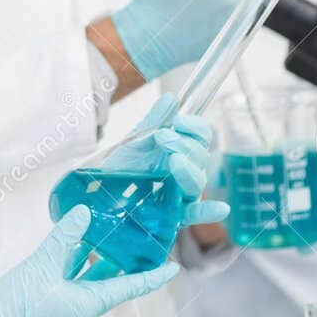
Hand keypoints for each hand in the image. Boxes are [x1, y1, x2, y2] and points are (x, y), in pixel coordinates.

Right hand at [0, 207, 180, 316]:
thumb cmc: (18, 303)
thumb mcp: (43, 263)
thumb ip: (65, 236)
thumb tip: (84, 213)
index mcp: (87, 304)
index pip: (129, 288)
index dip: (152, 277)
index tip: (173, 268)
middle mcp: (79, 306)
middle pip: (110, 281)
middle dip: (124, 261)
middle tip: (139, 239)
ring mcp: (61, 303)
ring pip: (87, 277)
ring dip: (97, 257)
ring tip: (109, 232)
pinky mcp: (44, 297)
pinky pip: (67, 276)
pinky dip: (73, 259)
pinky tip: (72, 240)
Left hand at [66, 93, 229, 276]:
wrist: (96, 195)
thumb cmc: (119, 169)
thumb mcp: (133, 142)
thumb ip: (153, 122)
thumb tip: (171, 99)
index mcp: (177, 151)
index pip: (200, 137)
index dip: (196, 127)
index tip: (179, 121)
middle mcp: (183, 172)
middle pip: (200, 157)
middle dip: (185, 144)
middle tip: (163, 138)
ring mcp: (179, 194)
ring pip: (197, 182)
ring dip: (190, 169)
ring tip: (174, 161)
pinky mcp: (172, 216)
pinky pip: (193, 215)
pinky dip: (207, 212)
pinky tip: (220, 208)